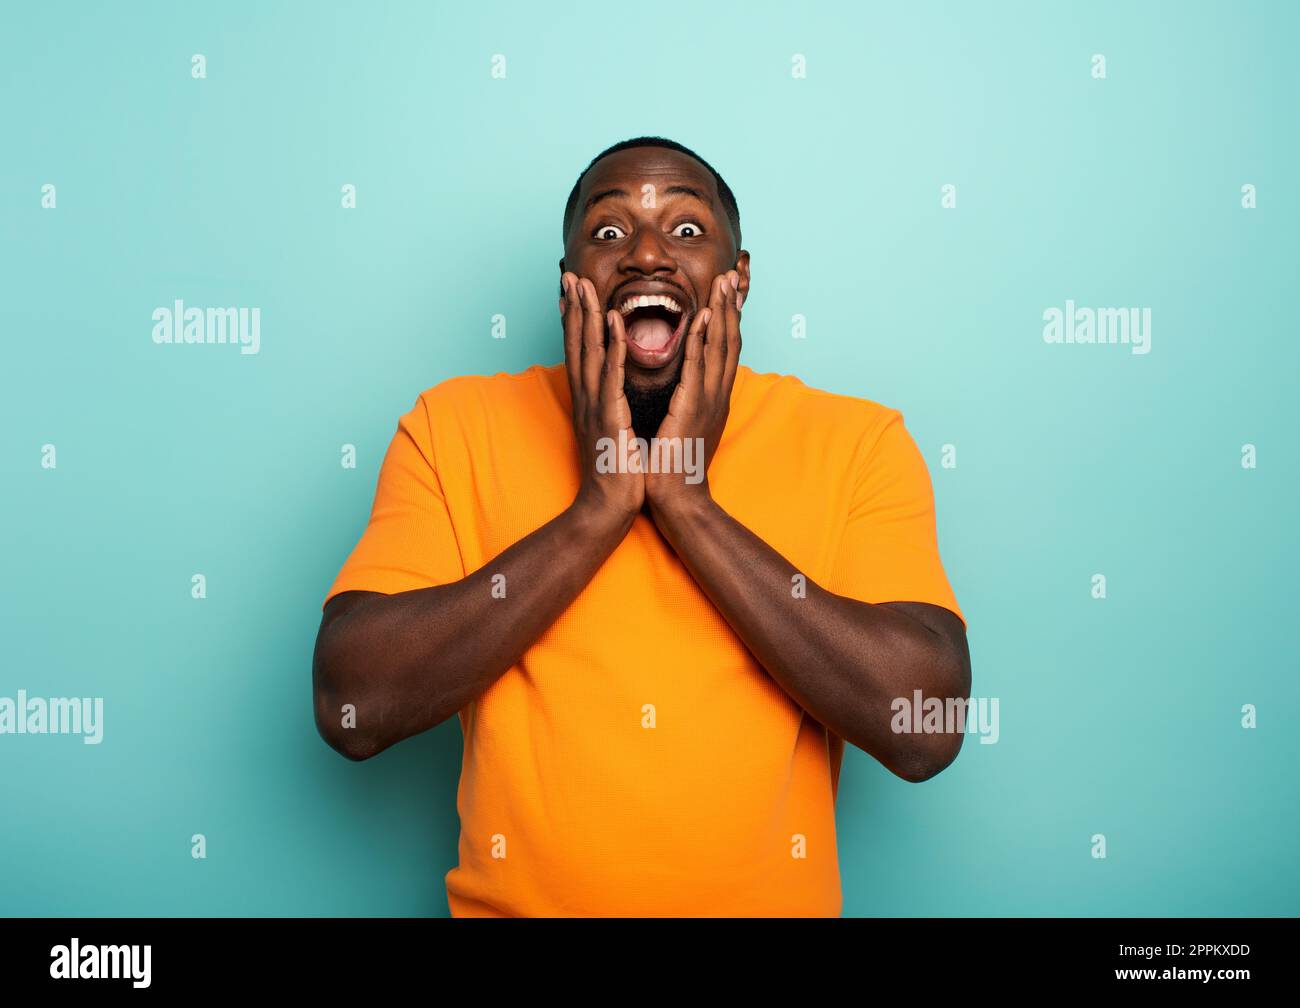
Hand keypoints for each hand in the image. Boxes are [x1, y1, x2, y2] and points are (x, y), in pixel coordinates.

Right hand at [561, 272, 643, 529]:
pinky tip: (612, 323)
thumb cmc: (615, 473)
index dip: (575, 320)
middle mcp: (586, 399)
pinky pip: (610, 376)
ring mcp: (595, 406)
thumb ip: (608, 408)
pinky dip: (611, 347)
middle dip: (574, 308)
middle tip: (570, 275)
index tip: (573, 292)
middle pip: (577, 345)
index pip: (579, 352)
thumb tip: (611, 392)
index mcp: (589, 401)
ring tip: (585, 286)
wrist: (609, 506)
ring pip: (589, 352)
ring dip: (586, 317)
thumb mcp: (610, 432)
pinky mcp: (609, 417)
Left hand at [644, 269, 741, 515]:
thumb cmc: (674, 464)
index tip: (728, 290)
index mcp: (712, 397)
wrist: (676, 497)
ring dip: (722, 312)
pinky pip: (697, 368)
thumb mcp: (684, 423)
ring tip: (723, 283)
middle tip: (733, 274)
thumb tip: (686, 384)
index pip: (724, 349)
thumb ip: (688, 400)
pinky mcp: (691, 410)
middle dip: (732, 307)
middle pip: (729, 341)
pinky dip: (700, 340)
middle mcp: (716, 395)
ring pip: (719, 348)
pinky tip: (702, 317)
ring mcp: (707, 401)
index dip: (728, 318)